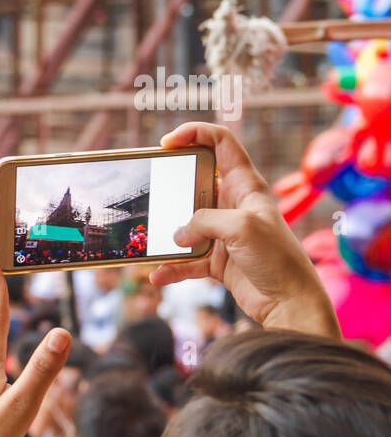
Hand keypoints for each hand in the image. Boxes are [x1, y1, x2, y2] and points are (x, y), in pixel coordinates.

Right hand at [150, 122, 340, 338]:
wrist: (289, 302)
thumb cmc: (277, 258)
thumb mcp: (242, 227)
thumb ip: (204, 221)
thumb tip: (178, 234)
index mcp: (245, 186)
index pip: (221, 143)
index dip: (195, 134)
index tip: (167, 142)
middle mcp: (232, 205)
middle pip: (194, 182)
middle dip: (170, 184)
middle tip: (148, 189)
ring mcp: (222, 233)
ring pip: (184, 224)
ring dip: (165, 232)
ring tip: (146, 238)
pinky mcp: (216, 260)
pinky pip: (184, 260)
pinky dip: (170, 268)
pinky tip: (157, 275)